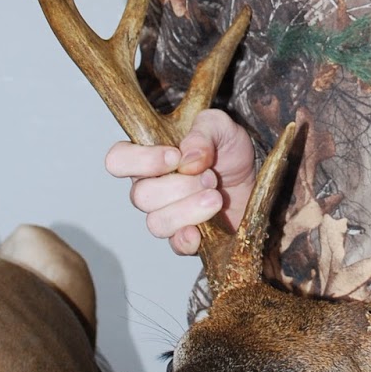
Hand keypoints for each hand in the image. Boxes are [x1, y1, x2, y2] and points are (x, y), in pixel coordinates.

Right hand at [105, 108, 256, 256]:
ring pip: (156, 222)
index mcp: (149, 156)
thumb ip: (203, 130)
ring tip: (216, 197)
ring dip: (189, 209)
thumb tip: (188, 156)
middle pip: (140, 196)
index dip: (140, 161)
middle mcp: (150, 187)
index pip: (118, 160)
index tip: (174, 157)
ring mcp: (165, 214)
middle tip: (210, 176)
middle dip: (180, 186)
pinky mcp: (185, 237)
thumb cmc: (228, 150)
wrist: (252, 178)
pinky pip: (175, 245)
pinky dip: (187, 239)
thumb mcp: (221, 126)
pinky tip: (202, 230)